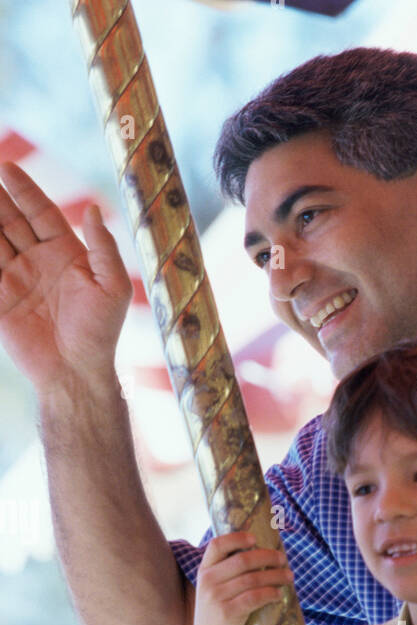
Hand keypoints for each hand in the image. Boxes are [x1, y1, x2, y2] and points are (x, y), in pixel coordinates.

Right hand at [0, 164, 131, 390]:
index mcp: (66, 254)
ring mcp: (17, 279)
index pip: (41, 213)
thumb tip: (93, 210)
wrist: (76, 372)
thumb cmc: (100, 332)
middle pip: (12, 220)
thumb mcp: (112, 287)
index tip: (6, 167)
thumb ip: (103, 247)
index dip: (24, 190)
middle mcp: (39, 262)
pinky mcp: (0, 298)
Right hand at [193, 532, 291, 624]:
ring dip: (275, 575)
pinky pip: (255, 597)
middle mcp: (207, 582)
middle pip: (242, 560)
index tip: (255, 538)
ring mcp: (216, 598)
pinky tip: (280, 594)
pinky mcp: (227, 614)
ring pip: (253, 578)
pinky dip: (271, 593)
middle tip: (284, 559)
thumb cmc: (221, 616)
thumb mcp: (216, 591)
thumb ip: (228, 574)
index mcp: (204, 572)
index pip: (217, 545)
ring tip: (290, 577)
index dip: (237, 538)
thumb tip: (260, 553)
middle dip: (267, 557)